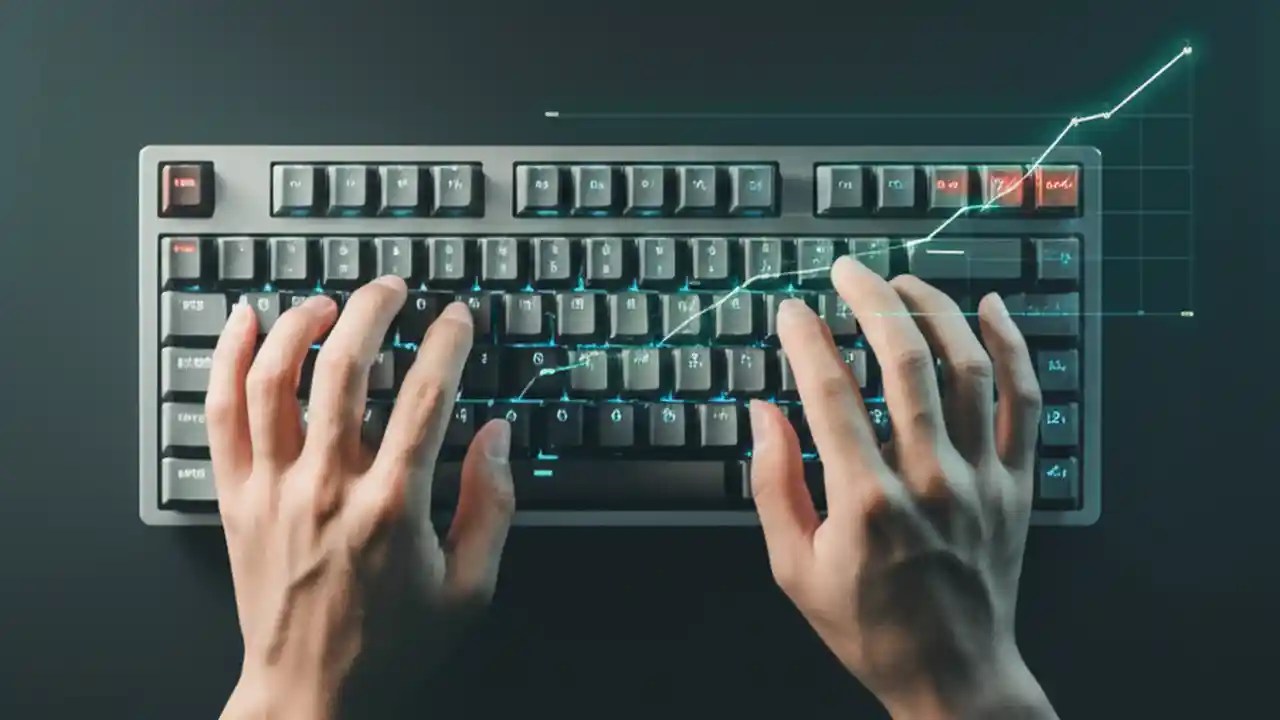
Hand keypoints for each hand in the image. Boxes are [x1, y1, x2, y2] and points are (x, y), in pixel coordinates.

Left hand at [207, 278, 515, 719]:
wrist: (308, 696)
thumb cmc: (389, 647)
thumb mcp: (469, 589)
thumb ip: (490, 506)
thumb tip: (498, 437)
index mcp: (392, 508)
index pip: (426, 396)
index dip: (447, 343)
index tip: (458, 318)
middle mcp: (327, 487)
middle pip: (345, 368)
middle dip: (373, 309)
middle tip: (392, 288)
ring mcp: (273, 489)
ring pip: (275, 378)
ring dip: (302, 324)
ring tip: (328, 302)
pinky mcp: (235, 498)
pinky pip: (220, 413)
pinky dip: (229, 357)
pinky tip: (247, 322)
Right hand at [749, 257, 1056, 719]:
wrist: (955, 675)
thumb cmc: (867, 626)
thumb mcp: (793, 568)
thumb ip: (773, 485)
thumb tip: (763, 413)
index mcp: (866, 502)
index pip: (830, 392)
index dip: (806, 338)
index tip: (791, 309)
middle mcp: (928, 480)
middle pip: (903, 362)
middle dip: (869, 302)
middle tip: (846, 271)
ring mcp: (981, 479)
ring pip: (966, 368)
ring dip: (934, 311)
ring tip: (903, 281)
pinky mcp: (1016, 484)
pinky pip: (1026, 402)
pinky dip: (1013, 349)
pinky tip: (989, 309)